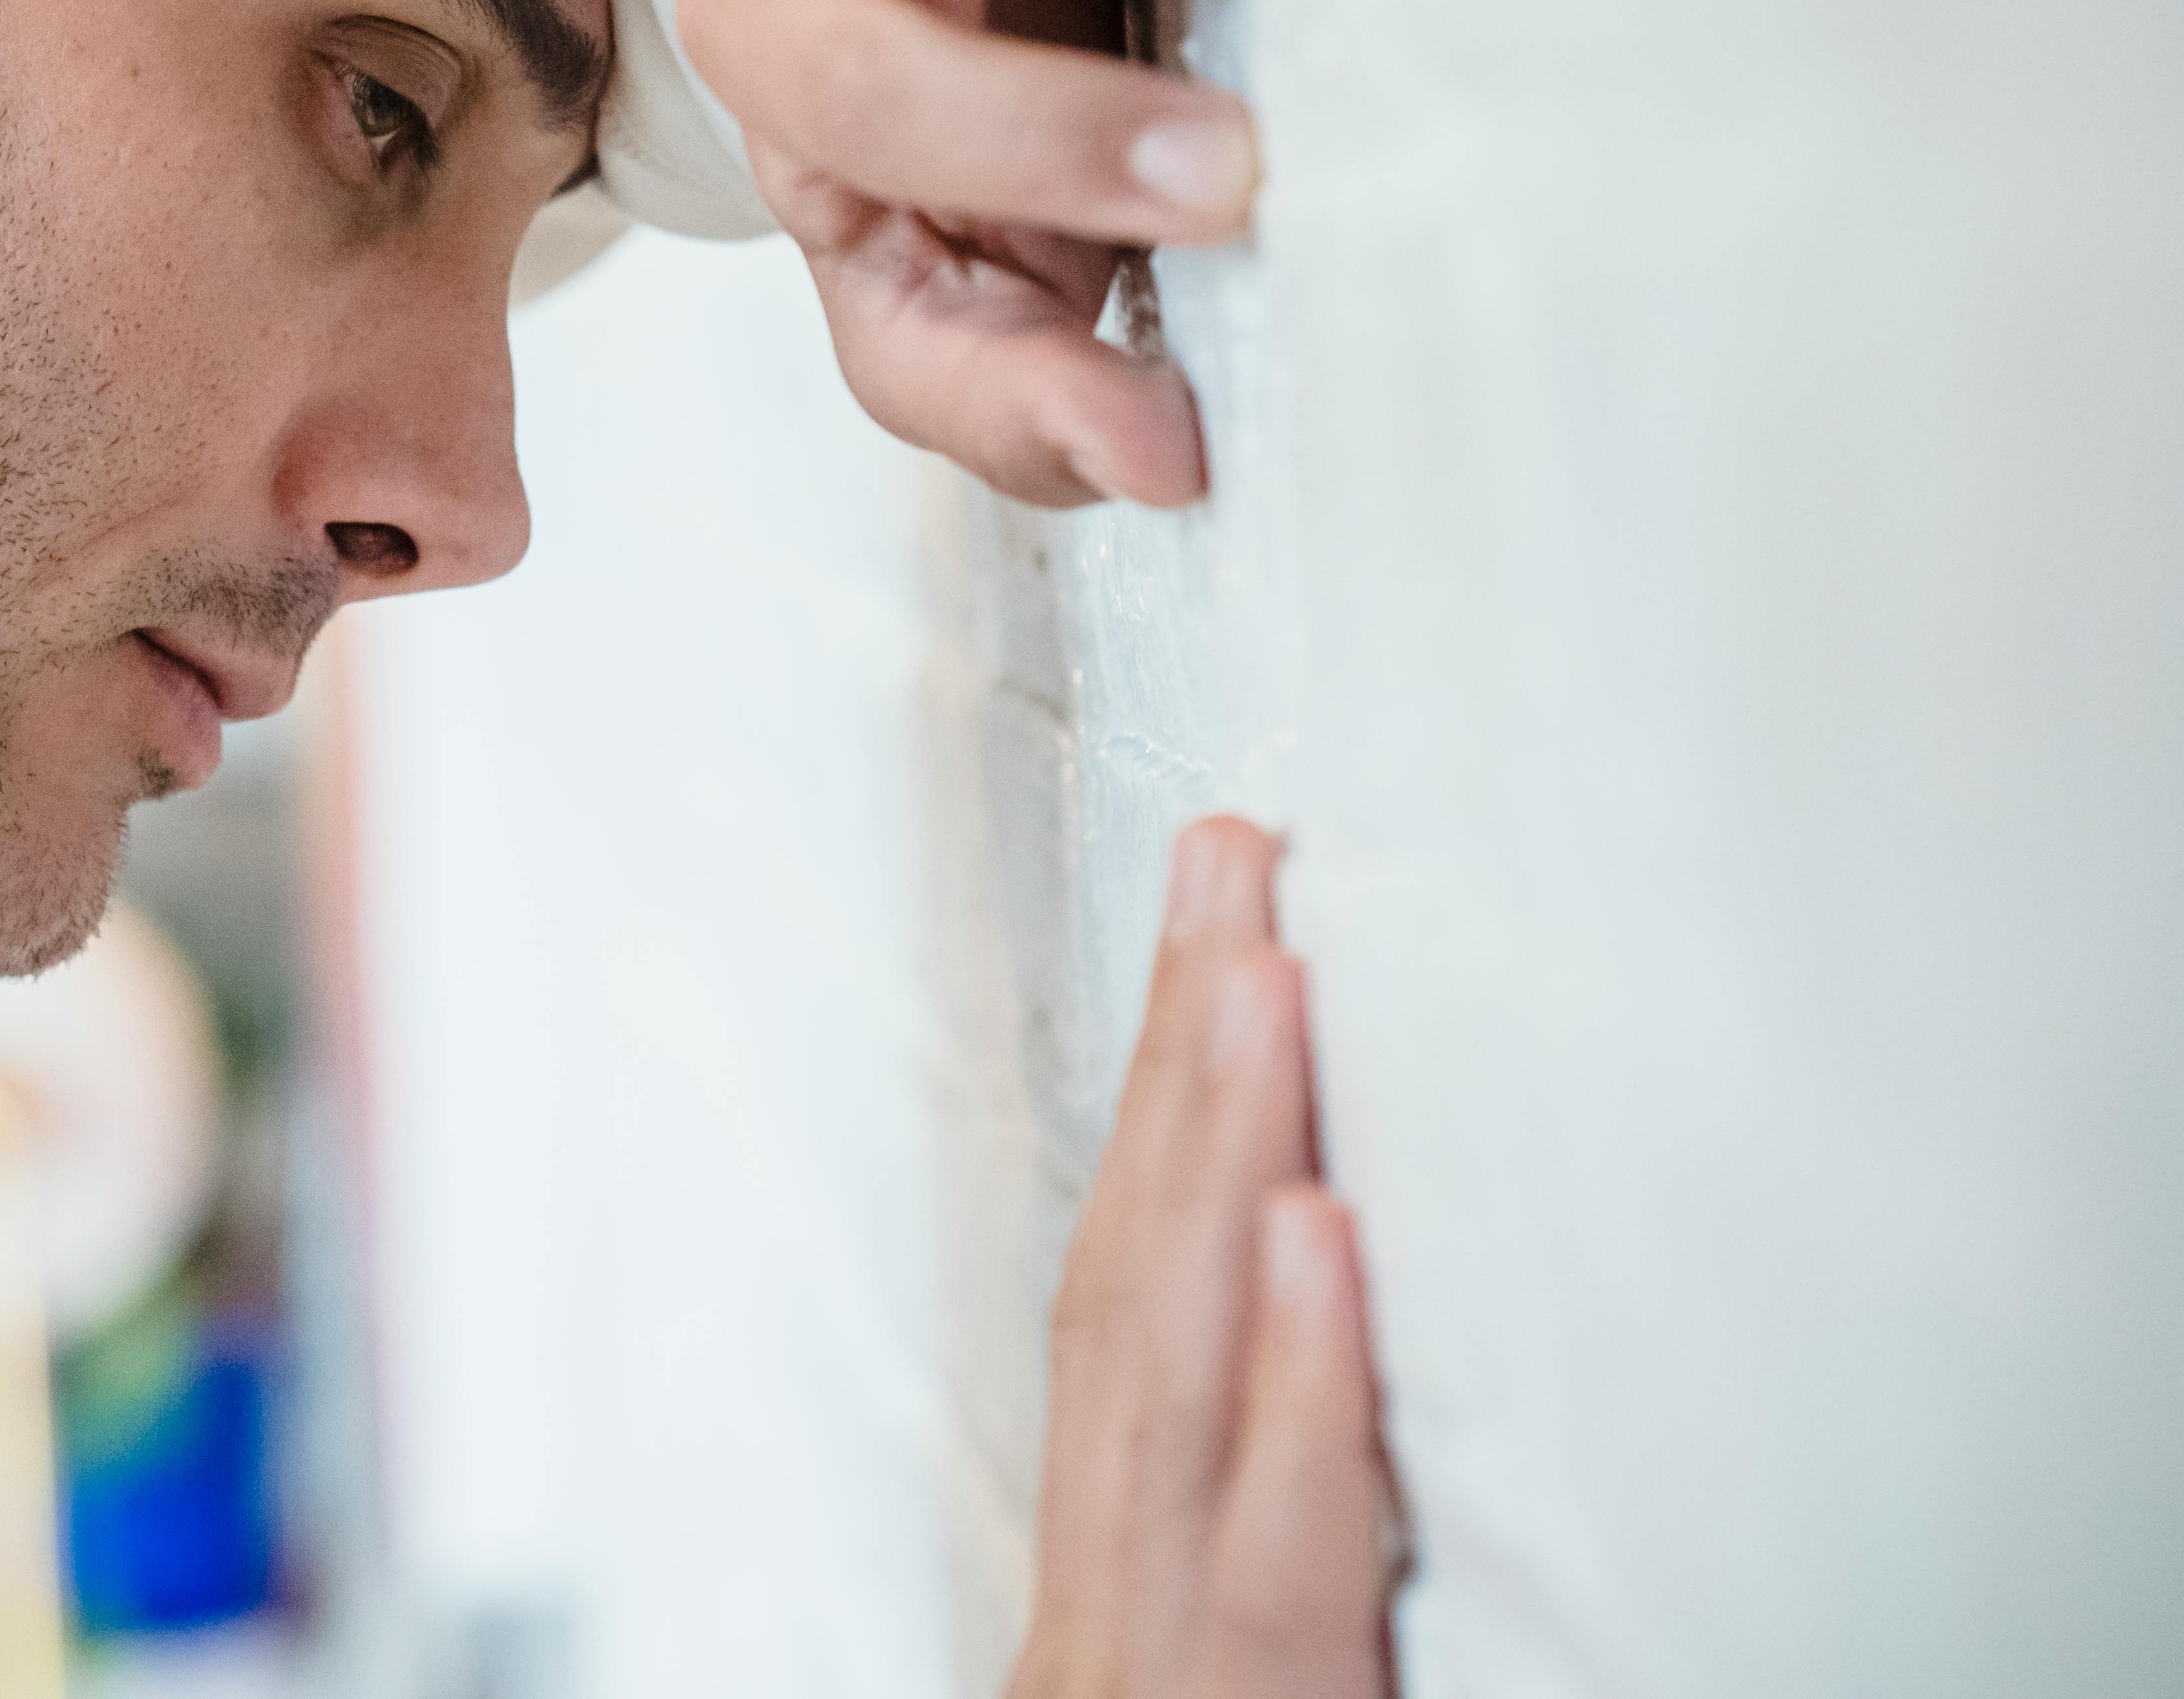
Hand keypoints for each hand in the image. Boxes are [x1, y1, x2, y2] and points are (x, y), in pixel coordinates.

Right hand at [1013, 816, 1396, 1698]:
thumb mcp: (1266, 1681)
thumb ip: (1296, 1538)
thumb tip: (1357, 1315)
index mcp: (1136, 1605)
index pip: (1137, 1322)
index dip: (1166, 1119)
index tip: (1222, 937)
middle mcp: (1120, 1621)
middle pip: (1134, 1308)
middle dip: (1177, 1075)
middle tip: (1229, 861)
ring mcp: (1162, 1674)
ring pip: (1172, 1392)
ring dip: (1214, 1162)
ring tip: (1259, 971)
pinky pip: (1272, 1563)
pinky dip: (1292, 1394)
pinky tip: (1312, 1235)